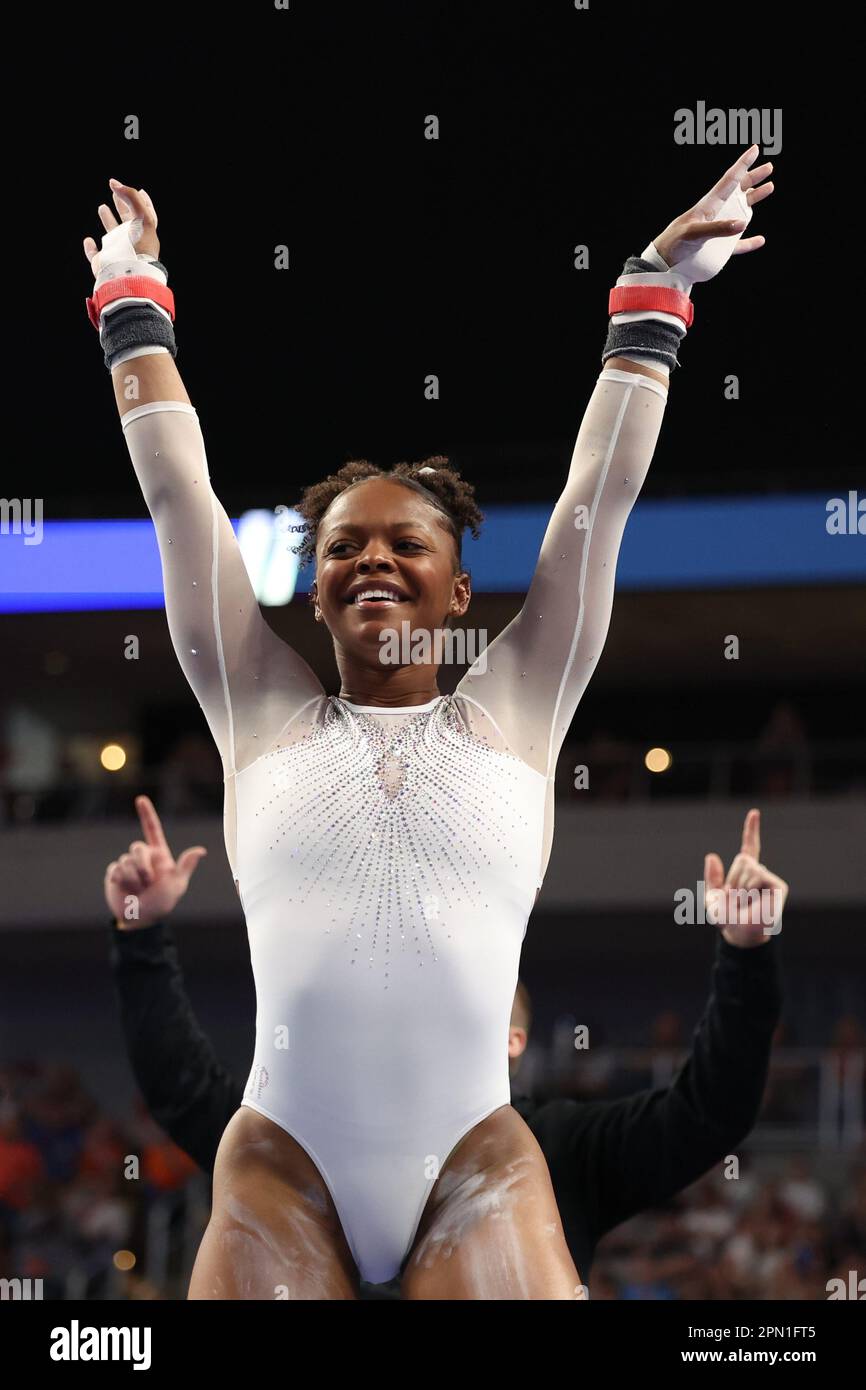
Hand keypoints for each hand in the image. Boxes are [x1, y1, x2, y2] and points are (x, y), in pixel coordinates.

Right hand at [83, 180, 159, 278]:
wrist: (130, 273)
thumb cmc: (140, 246)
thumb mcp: (142, 216)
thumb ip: (130, 197)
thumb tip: (114, 183)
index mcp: (144, 233)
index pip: (145, 214)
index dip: (143, 202)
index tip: (140, 190)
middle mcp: (131, 242)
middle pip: (127, 221)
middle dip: (122, 206)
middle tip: (115, 193)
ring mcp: (118, 253)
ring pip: (112, 236)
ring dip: (108, 221)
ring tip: (102, 207)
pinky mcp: (104, 264)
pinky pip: (95, 256)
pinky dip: (90, 248)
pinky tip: (89, 240)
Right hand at [104, 795, 206, 929]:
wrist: (140, 918)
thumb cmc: (162, 902)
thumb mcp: (177, 885)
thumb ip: (185, 866)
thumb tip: (201, 850)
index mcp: (159, 855)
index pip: (152, 829)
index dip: (147, 814)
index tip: (140, 799)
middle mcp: (143, 857)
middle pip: (137, 848)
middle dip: (142, 865)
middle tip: (147, 882)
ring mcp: (127, 864)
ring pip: (125, 861)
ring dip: (133, 878)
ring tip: (138, 889)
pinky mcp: (114, 873)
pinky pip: (115, 870)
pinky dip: (121, 881)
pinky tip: (125, 889)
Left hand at [651, 145, 773, 282]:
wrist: (664, 263)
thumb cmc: (675, 243)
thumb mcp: (694, 233)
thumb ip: (717, 228)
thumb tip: (743, 223)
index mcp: (709, 205)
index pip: (729, 180)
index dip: (742, 164)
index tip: (754, 149)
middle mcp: (717, 213)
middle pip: (739, 191)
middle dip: (753, 177)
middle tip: (769, 166)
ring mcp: (720, 230)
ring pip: (742, 212)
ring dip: (755, 199)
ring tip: (769, 186)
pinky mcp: (720, 249)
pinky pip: (739, 245)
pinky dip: (750, 242)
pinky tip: (760, 239)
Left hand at [704, 808, 787, 947]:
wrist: (739, 935)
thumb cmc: (727, 919)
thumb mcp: (712, 898)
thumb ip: (712, 877)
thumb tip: (712, 855)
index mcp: (744, 874)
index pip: (749, 848)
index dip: (751, 830)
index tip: (755, 813)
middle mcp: (759, 873)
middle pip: (742, 860)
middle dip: (734, 879)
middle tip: (737, 899)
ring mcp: (769, 879)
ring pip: (749, 868)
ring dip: (741, 887)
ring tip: (746, 903)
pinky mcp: (779, 886)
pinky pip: (758, 875)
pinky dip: (751, 890)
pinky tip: (755, 902)